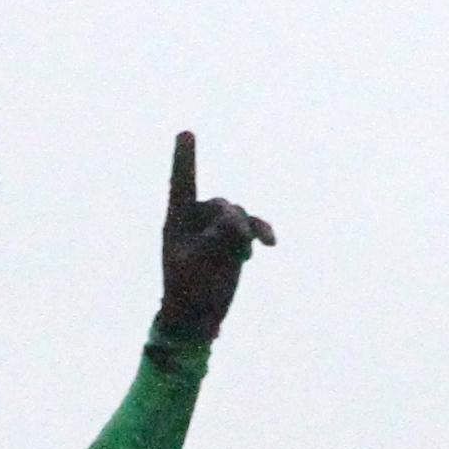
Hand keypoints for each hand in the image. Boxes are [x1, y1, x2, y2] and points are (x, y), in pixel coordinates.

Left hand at [154, 132, 274, 343]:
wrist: (198, 316)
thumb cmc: (186, 290)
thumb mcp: (196, 262)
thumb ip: (216, 237)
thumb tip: (237, 220)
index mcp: (178, 219)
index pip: (182, 183)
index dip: (184, 158)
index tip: (185, 133)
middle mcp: (199, 218)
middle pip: (221, 206)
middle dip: (231, 221)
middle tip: (239, 239)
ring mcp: (219, 229)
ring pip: (239, 216)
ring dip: (247, 230)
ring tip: (247, 251)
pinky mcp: (236, 241)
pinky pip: (253, 228)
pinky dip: (261, 232)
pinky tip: (270, 244)